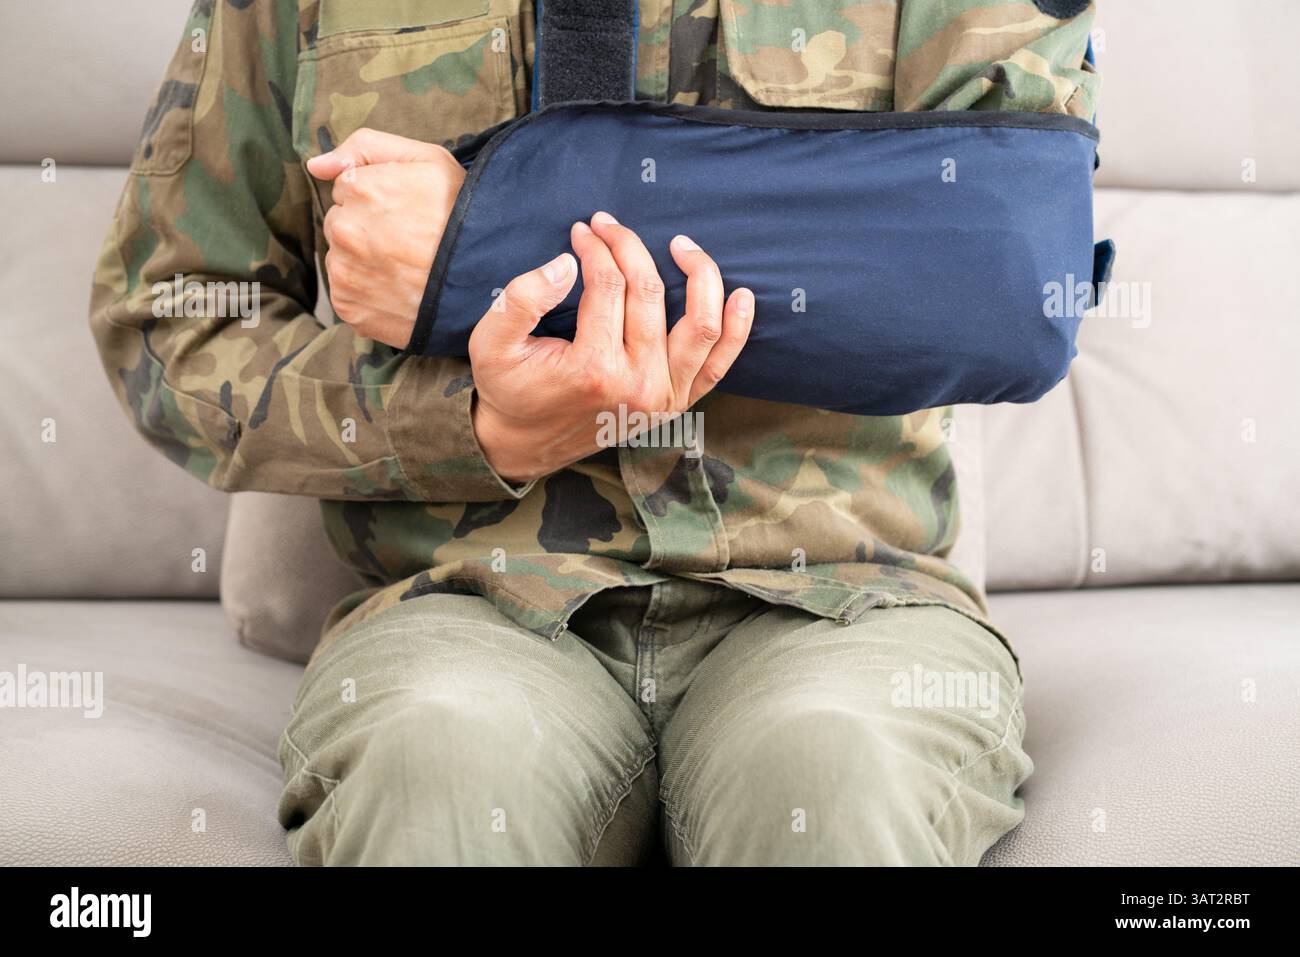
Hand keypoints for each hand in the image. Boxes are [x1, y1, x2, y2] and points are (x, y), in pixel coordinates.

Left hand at [307, 128, 465, 348]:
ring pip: (340, 257)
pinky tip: (397, 288)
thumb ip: (366, 147)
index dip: (378, 197)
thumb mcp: (429, 160)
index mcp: (361, 189)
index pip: (346, 188)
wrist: (487, 283)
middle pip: (340, 223)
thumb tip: (315, 166)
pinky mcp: (350, 309)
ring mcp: (345, 274)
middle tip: (408, 240)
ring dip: (363, 260)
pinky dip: (366, 291)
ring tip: (405, 266)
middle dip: (365, 227)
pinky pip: (345, 293)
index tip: (407, 211)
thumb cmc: (464, 216)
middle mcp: (345, 231)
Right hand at [470, 212, 753, 482]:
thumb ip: (522, 298)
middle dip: (630, 247)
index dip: (595, 247)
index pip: (607, 284)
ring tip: (681, 245)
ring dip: (699, 276)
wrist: (521, 444)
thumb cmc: (507, 388)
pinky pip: (718, 365)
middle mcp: (636, 384)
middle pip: (650, 293)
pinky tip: (743, 295)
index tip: (582, 230)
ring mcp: (662, 397)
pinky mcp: (675, 404)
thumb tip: (569, 262)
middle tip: (609, 225)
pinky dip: (736, 330)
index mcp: (593, 368)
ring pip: (699, 324)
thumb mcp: (491, 342)